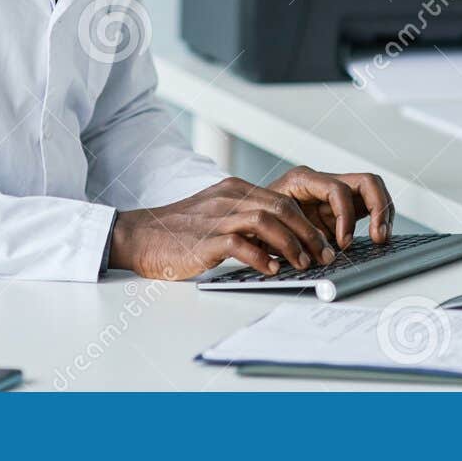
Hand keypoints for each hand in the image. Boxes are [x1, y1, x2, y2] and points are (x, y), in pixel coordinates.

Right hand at [108, 177, 338, 279]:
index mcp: (233, 190)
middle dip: (308, 233)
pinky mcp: (204, 240)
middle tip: (323, 255)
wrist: (137, 235)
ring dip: (291, 244)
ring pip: (266, 221)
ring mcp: (216, 218)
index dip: (307, 221)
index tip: (321, 243)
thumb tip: (277, 242)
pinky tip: (271, 270)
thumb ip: (243, 221)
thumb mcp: (215, 215)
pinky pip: (240, 244)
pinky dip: (261, 257)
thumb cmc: (177, 231)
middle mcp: (228, 199)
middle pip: (281, 207)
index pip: (282, 199)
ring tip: (303, 263)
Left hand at [267, 166, 393, 247]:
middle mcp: (322, 183)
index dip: (345, 214)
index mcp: (302, 180)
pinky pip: (368, 208)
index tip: (343, 241)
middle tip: (379, 235)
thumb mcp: (270, 228)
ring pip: (372, 191)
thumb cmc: (255, 222)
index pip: (337, 189)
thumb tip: (323, 253)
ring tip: (381, 238)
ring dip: (383, 213)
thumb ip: (296, 237)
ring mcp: (334, 195)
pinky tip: (375, 239)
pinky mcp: (341, 209)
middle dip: (379, 207)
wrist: (249, 222)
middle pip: (366, 182)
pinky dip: (377, 221)